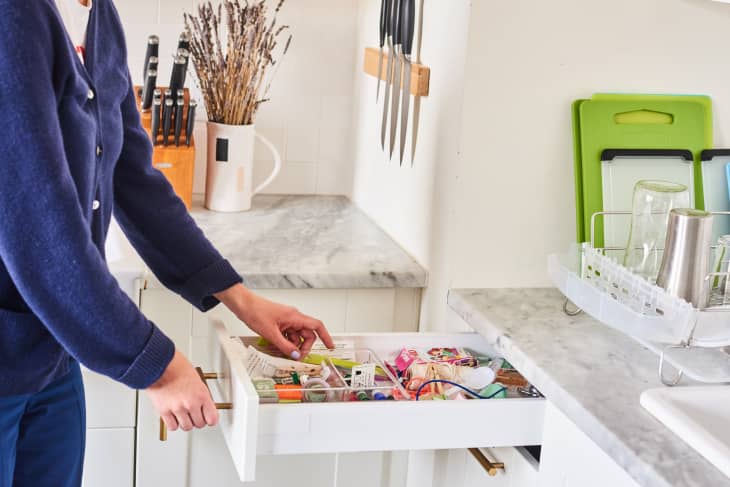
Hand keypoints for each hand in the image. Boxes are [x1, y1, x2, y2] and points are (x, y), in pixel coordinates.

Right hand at [146, 350, 218, 431]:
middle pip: (199, 424)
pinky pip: (173, 426)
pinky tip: (174, 416)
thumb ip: (201, 395)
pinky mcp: (164, 411)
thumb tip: (204, 406)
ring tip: (184, 414)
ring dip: (186, 422)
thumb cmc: (177, 367)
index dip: (210, 419)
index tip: (209, 419)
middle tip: (194, 414)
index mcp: (202, 395)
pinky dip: (174, 423)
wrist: (159, 364)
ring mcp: (177, 408)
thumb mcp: (197, 379)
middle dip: (197, 419)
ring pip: (186, 427)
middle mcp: (191, 403)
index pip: (212, 418)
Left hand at [215, 283, 334, 358]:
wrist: (243, 304)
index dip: (326, 336)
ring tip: (282, 352)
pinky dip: (285, 342)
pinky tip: (277, 346)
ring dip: (292, 345)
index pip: (317, 326)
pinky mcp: (280, 322)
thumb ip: (284, 346)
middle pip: (307, 334)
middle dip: (303, 346)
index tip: (330, 346)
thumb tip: (295, 354)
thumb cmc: (256, 312)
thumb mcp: (271, 334)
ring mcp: (287, 320)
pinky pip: (287, 334)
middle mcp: (293, 317)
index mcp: (295, 316)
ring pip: (296, 336)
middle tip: (296, 356)